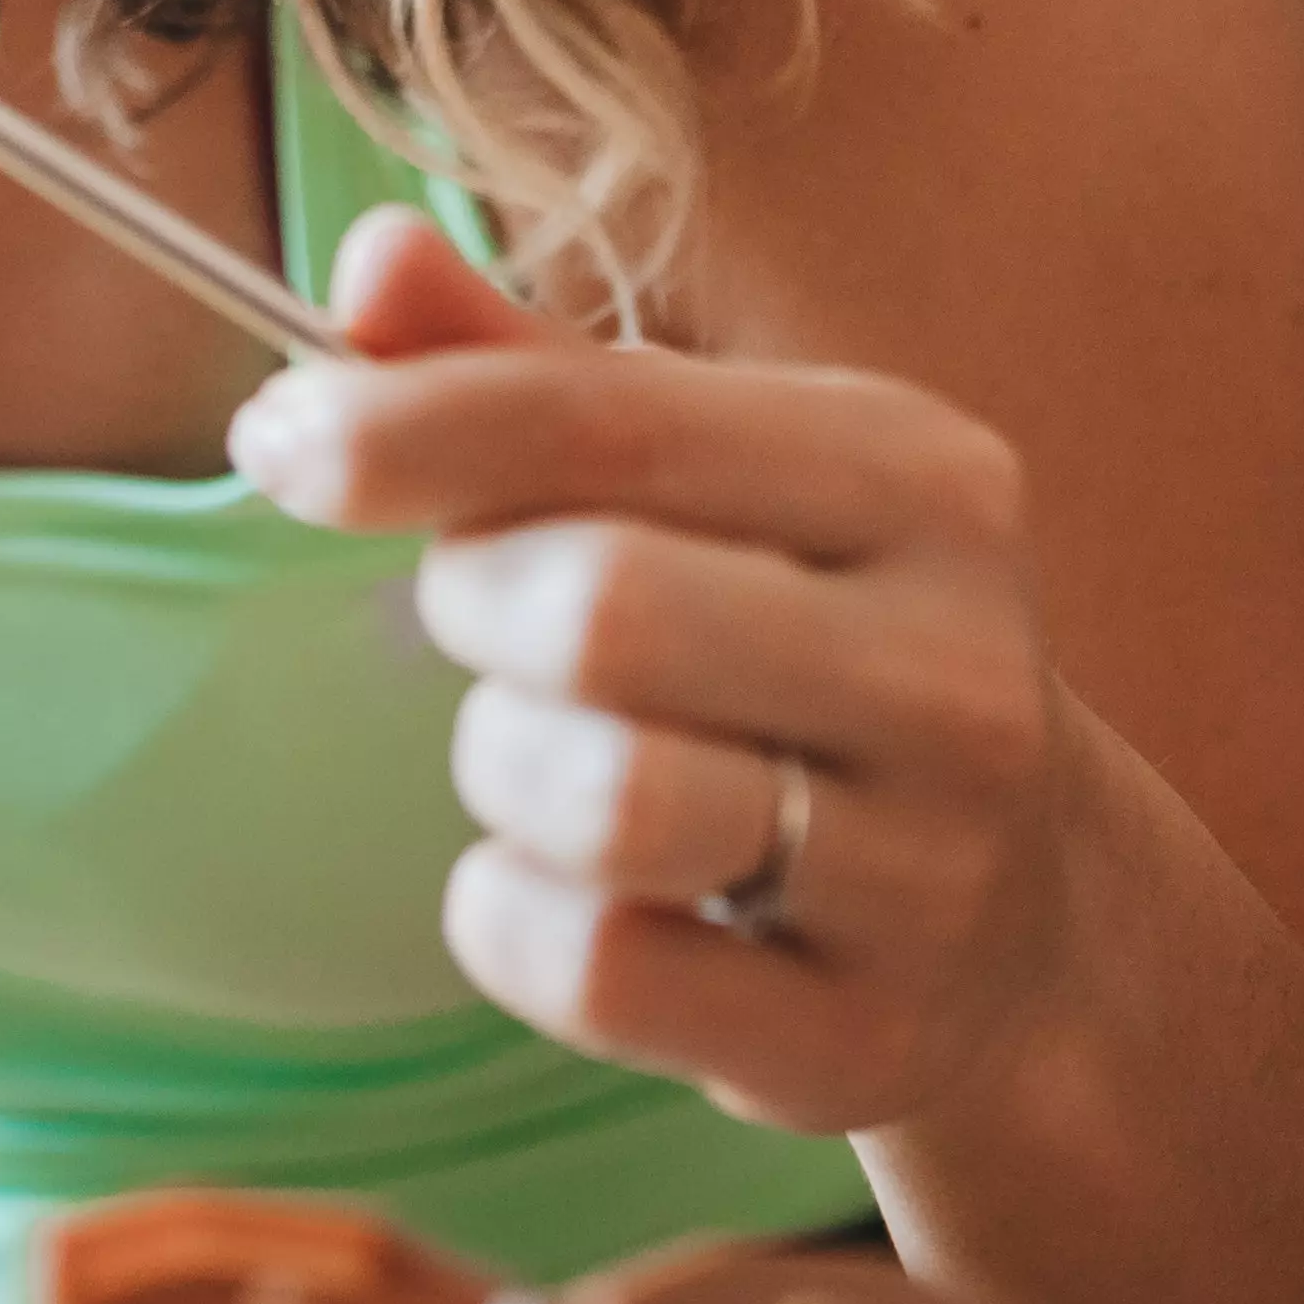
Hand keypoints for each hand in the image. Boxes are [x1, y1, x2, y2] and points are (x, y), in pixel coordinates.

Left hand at [227, 208, 1076, 1142]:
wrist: (1028, 918)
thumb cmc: (807, 646)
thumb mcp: (717, 484)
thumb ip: (534, 372)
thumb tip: (370, 260)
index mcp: (917, 479)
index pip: (613, 419)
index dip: (408, 423)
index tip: (276, 440)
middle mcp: (953, 668)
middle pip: (597, 610)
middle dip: (476, 606)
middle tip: (488, 624)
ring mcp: (929, 872)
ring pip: (599, 802)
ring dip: (502, 773)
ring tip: (548, 758)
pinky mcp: (866, 1043)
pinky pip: (593, 971)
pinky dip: (513, 923)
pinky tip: (571, 894)